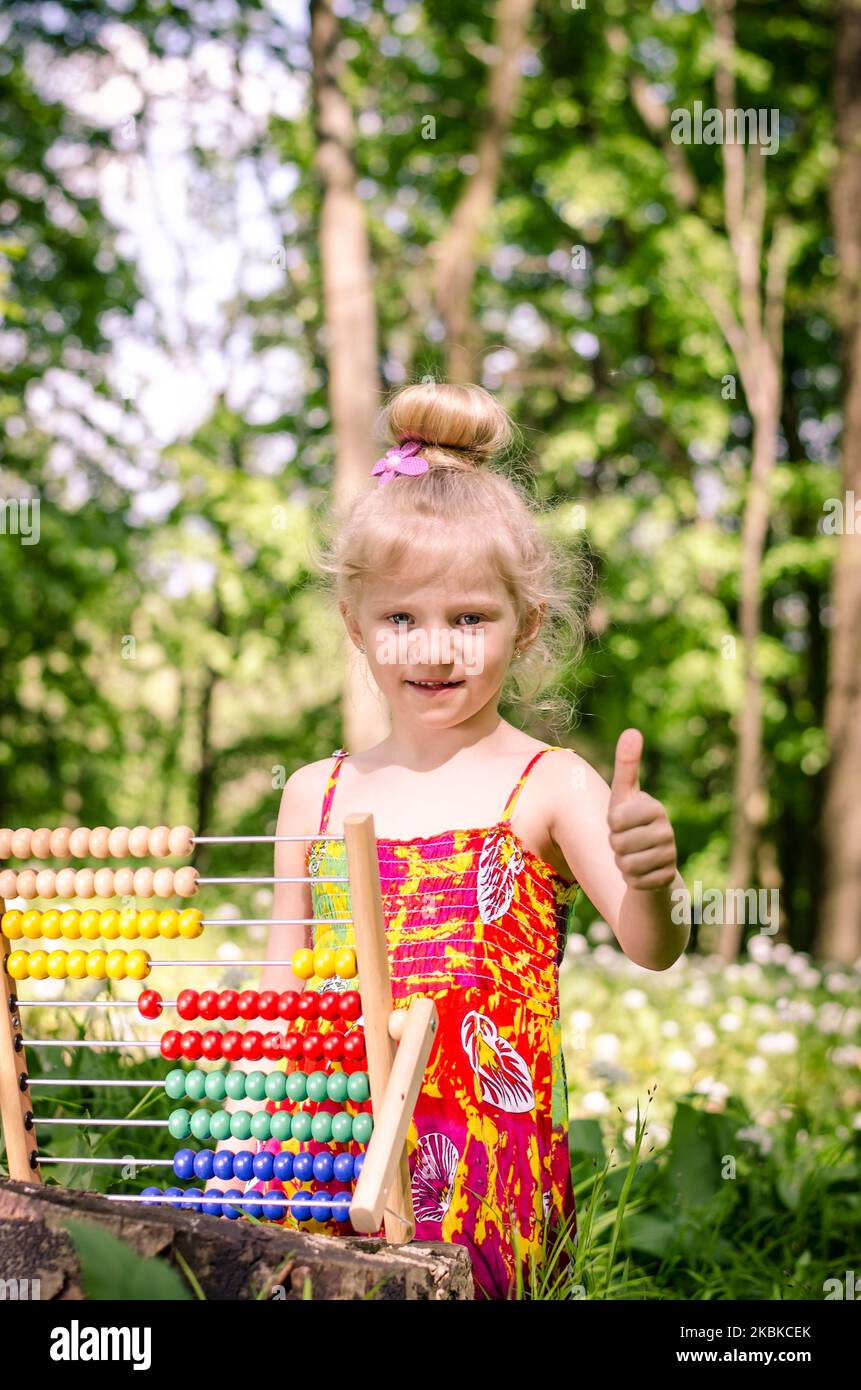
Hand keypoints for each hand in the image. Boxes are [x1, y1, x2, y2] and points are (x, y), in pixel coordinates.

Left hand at [607, 729, 677, 889]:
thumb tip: (632, 730)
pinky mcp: (667, 879)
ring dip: (622, 863)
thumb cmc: (630, 822)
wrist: (648, 862)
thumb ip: (627, 765)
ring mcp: (669, 856)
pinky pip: (634, 882)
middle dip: (615, 845)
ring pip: (625, 864)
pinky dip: (632, 880)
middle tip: (626, 841)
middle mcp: (667, 831)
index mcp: (654, 808)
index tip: (620, 821)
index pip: (615, 819)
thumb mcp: (624, 795)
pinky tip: (641, 873)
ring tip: (633, 855)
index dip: (612, 823)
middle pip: (618, 843)